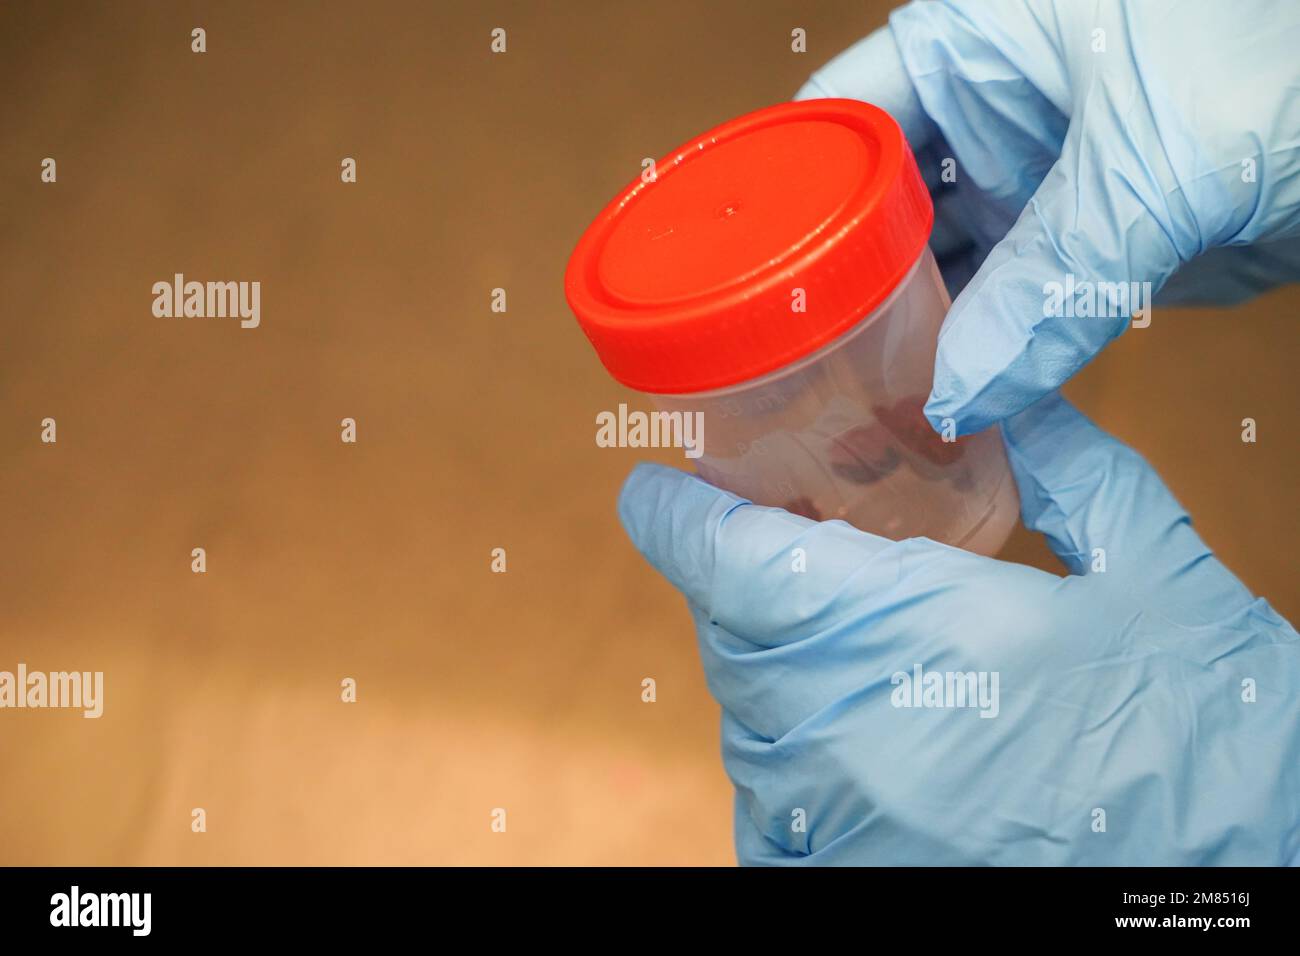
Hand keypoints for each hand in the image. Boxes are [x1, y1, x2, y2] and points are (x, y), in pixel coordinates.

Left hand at [618, 395, 1299, 863]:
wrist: (1244, 885)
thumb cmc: (1202, 739)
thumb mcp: (1154, 574)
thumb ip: (1069, 467)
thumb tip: (1009, 402)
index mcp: (902, 631)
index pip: (728, 561)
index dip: (676, 516)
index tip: (655, 486)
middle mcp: (837, 734)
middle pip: (729, 629)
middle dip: (748, 578)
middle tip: (786, 539)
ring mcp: (829, 818)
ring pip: (746, 712)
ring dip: (775, 659)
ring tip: (845, 632)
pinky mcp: (834, 879)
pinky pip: (769, 793)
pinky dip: (795, 742)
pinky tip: (862, 722)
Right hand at [797, 0, 1299, 433]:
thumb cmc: (1287, 52)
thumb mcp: (1149, 168)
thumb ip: (1047, 284)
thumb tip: (956, 388)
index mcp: (975, 45)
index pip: (840, 118)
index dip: (786, 195)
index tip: (741, 278)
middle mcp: (992, 113)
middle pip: (877, 205)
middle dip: (842, 280)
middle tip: (799, 364)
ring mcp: (1036, 181)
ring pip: (941, 265)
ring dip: (911, 329)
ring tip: (861, 398)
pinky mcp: (1083, 243)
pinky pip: (1010, 305)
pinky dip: (982, 352)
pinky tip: (947, 399)